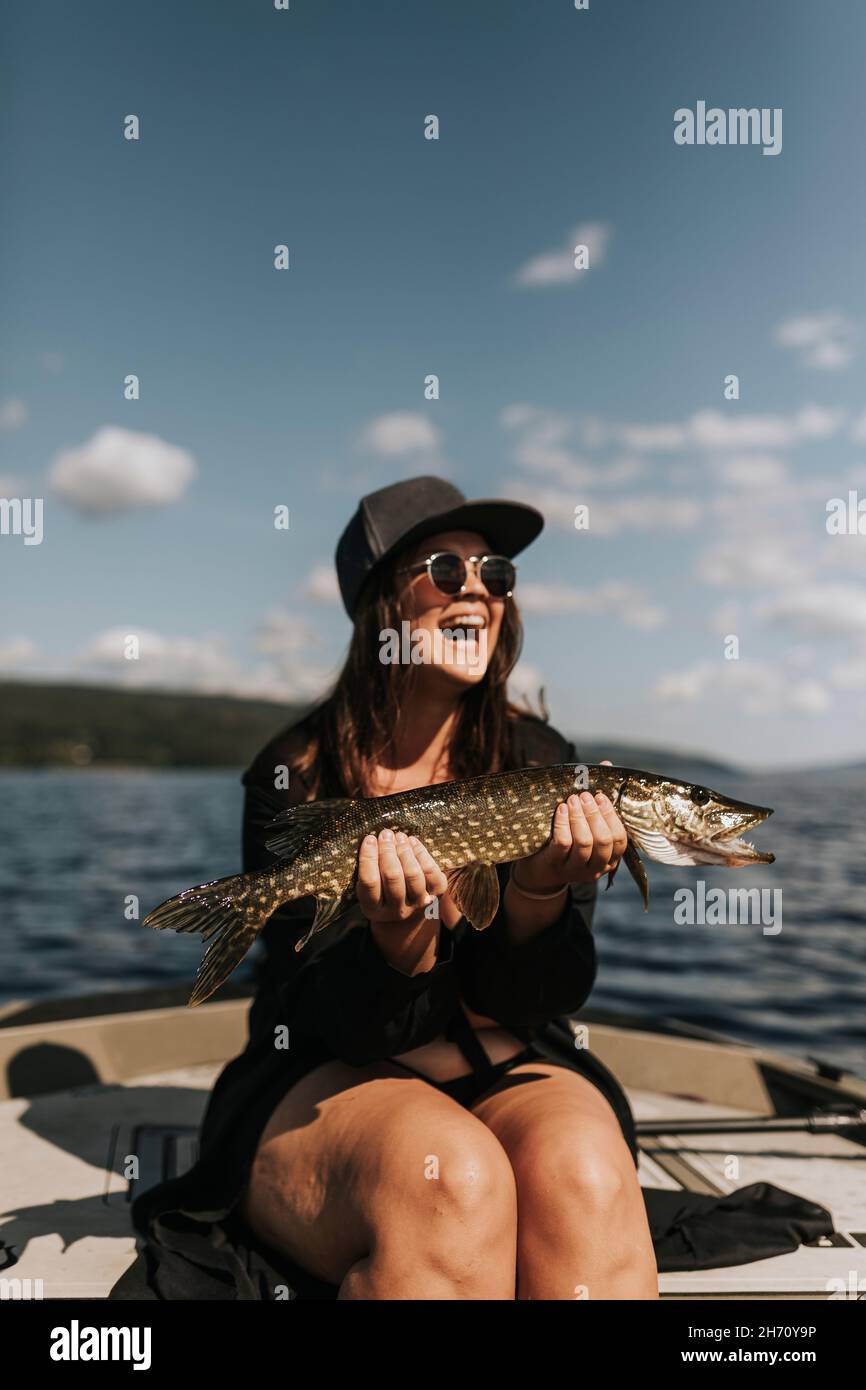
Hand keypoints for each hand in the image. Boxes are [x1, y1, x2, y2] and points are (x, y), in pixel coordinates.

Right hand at [356, 829, 448, 925]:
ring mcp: (419, 904)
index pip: (370, 881)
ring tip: (398, 836)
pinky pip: (430, 871)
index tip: (369, 839)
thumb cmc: (380, 894)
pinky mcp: (436, 894)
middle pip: (393, 876)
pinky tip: (412, 841)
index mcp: (373, 909)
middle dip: (388, 850)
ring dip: (404, 851)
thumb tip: (371, 840)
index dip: (369, 857)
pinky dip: (421, 853)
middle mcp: (397, 911)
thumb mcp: (366, 889)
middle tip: (385, 834)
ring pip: (413, 874)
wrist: (405, 917)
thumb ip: (367, 869)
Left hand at [512, 768, 626, 894]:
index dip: (611, 816)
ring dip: (579, 817)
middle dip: (595, 814)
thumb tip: (606, 765)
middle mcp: (596, 867)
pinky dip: (563, 823)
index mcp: (610, 858)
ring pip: (584, 842)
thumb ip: (597, 798)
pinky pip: (563, 843)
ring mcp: (576, 869)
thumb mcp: (585, 824)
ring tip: (572, 799)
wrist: (539, 869)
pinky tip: (560, 810)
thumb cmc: (568, 840)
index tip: (601, 796)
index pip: (619, 839)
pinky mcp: (556, 866)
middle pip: (603, 840)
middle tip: (584, 795)